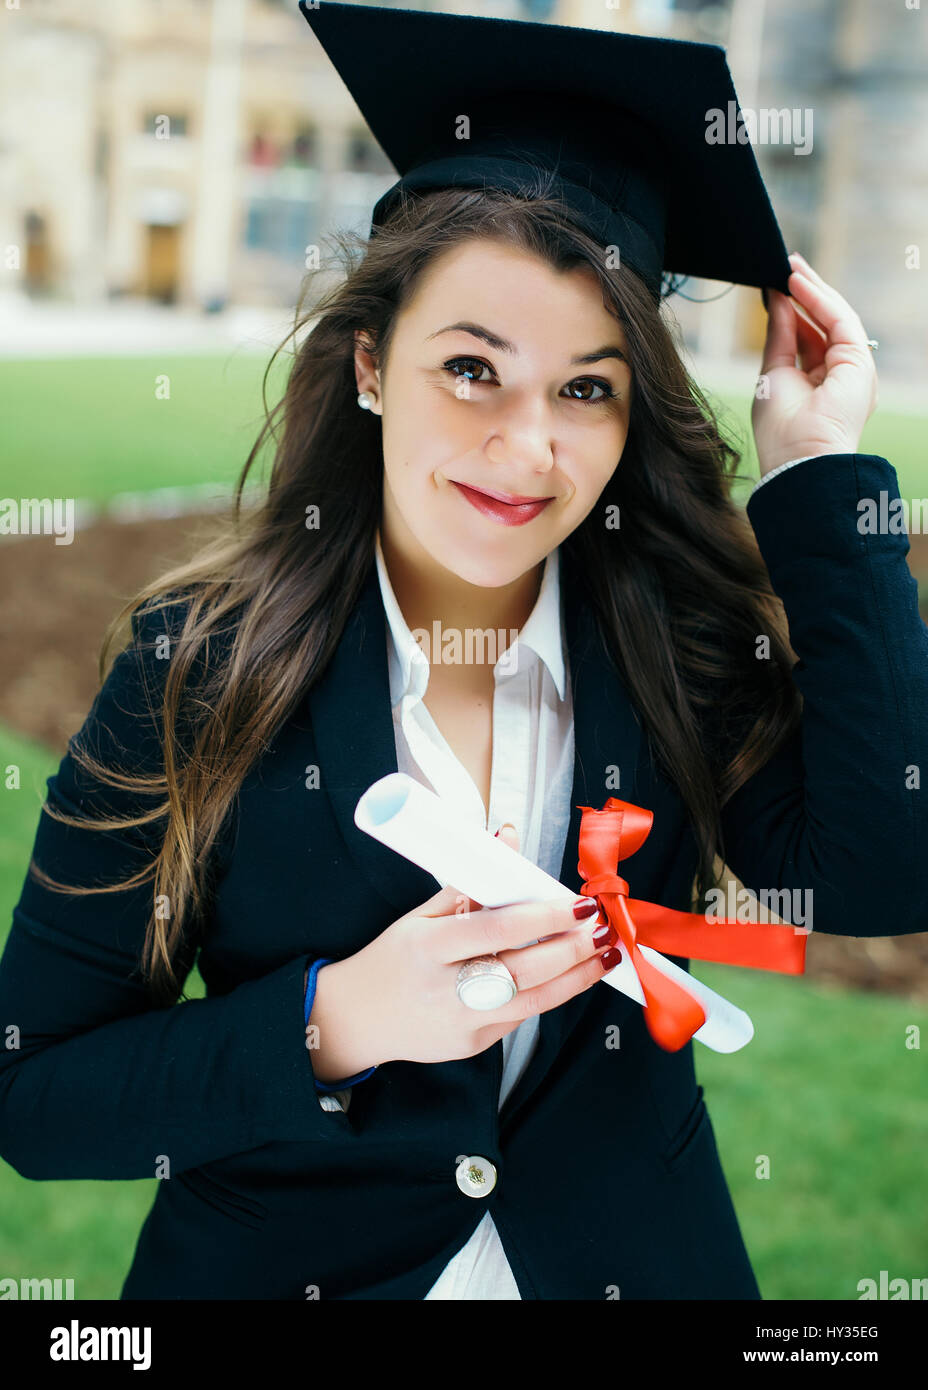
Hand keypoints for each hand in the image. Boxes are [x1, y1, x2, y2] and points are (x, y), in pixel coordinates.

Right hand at [308, 823, 615, 1076]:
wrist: (356, 1020)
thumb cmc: (392, 959)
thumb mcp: (418, 915)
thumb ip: (469, 881)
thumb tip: (506, 837)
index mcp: (428, 947)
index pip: (496, 930)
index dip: (544, 917)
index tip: (578, 903)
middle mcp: (445, 989)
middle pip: (524, 969)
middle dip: (572, 948)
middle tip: (603, 927)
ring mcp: (460, 1023)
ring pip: (534, 1002)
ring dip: (578, 976)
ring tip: (607, 954)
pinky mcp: (473, 1045)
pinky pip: (521, 1017)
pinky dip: (550, 993)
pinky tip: (573, 974)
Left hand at [753, 251, 878, 476]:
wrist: (797, 458)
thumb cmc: (781, 431)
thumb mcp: (773, 373)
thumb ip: (780, 336)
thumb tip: (778, 300)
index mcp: (821, 383)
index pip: (809, 336)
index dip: (794, 310)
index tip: (775, 288)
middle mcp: (841, 374)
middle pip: (825, 323)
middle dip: (806, 293)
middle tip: (784, 264)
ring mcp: (853, 368)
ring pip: (835, 317)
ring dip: (812, 289)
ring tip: (788, 267)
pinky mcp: (859, 362)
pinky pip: (839, 319)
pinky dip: (818, 299)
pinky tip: (798, 283)